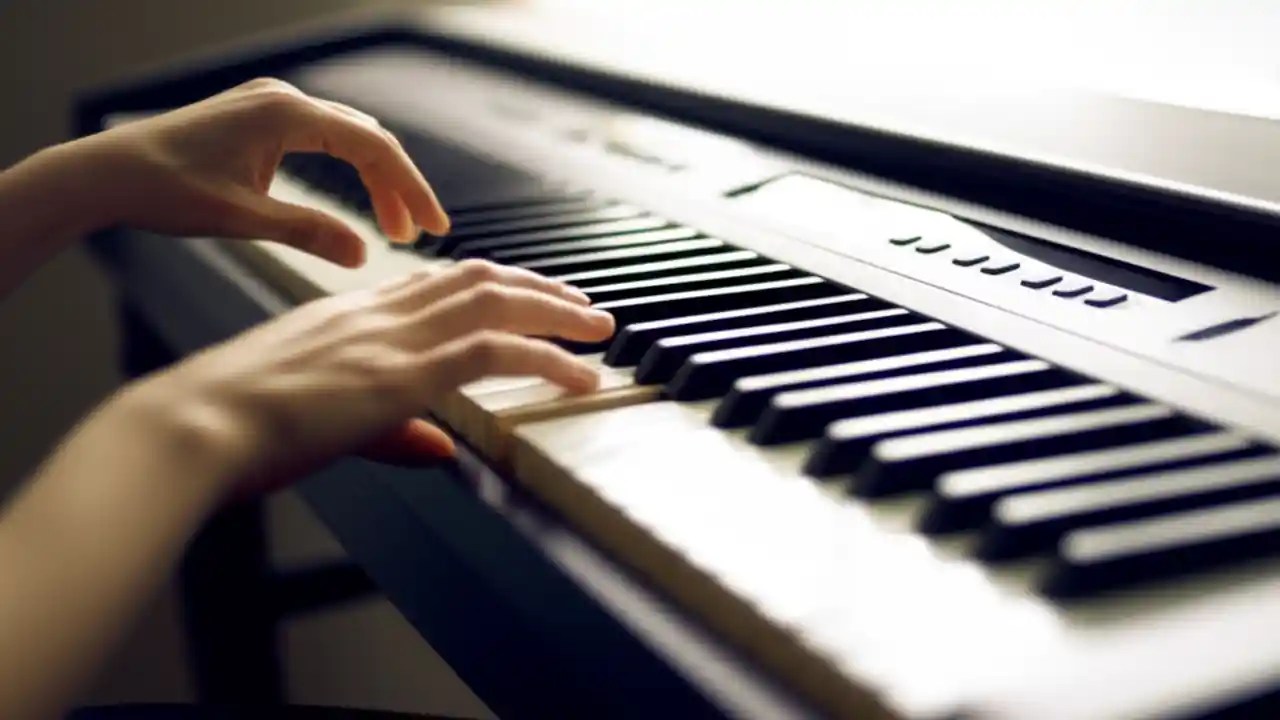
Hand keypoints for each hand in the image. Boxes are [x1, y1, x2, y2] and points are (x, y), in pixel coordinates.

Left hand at [71, 77, 447, 266]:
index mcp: (286, 114)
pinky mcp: (260, 118)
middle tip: (419, 235)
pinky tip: (356, 201)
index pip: (374, 147)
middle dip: (398, 188)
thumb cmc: (165, 190)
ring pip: (347, 137)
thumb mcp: (244, 219)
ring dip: (374, 181)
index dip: (411, 189)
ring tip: (392, 228)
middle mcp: (284, 99)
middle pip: (367, 139)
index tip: (435, 227)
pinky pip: (323, 138)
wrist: (107, 173)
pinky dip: (348, 169)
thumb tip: (363, 255)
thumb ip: (308, 233)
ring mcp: (271, 105)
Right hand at [110, 259, 613, 500]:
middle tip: (584, 307)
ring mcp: (392, 338)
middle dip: (539, 289)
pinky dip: (547, 358)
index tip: (529, 295)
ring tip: (599, 331)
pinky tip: (580, 376)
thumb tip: (439, 450)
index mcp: (351, 314)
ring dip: (557, 313)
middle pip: (479, 279)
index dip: (493, 285)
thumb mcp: (318, 422)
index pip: (439, 283)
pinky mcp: (402, 373)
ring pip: (497, 302)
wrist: (193, 424)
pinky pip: (495, 350)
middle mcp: (377, 312)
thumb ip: (389, 430)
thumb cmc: (232, 427)